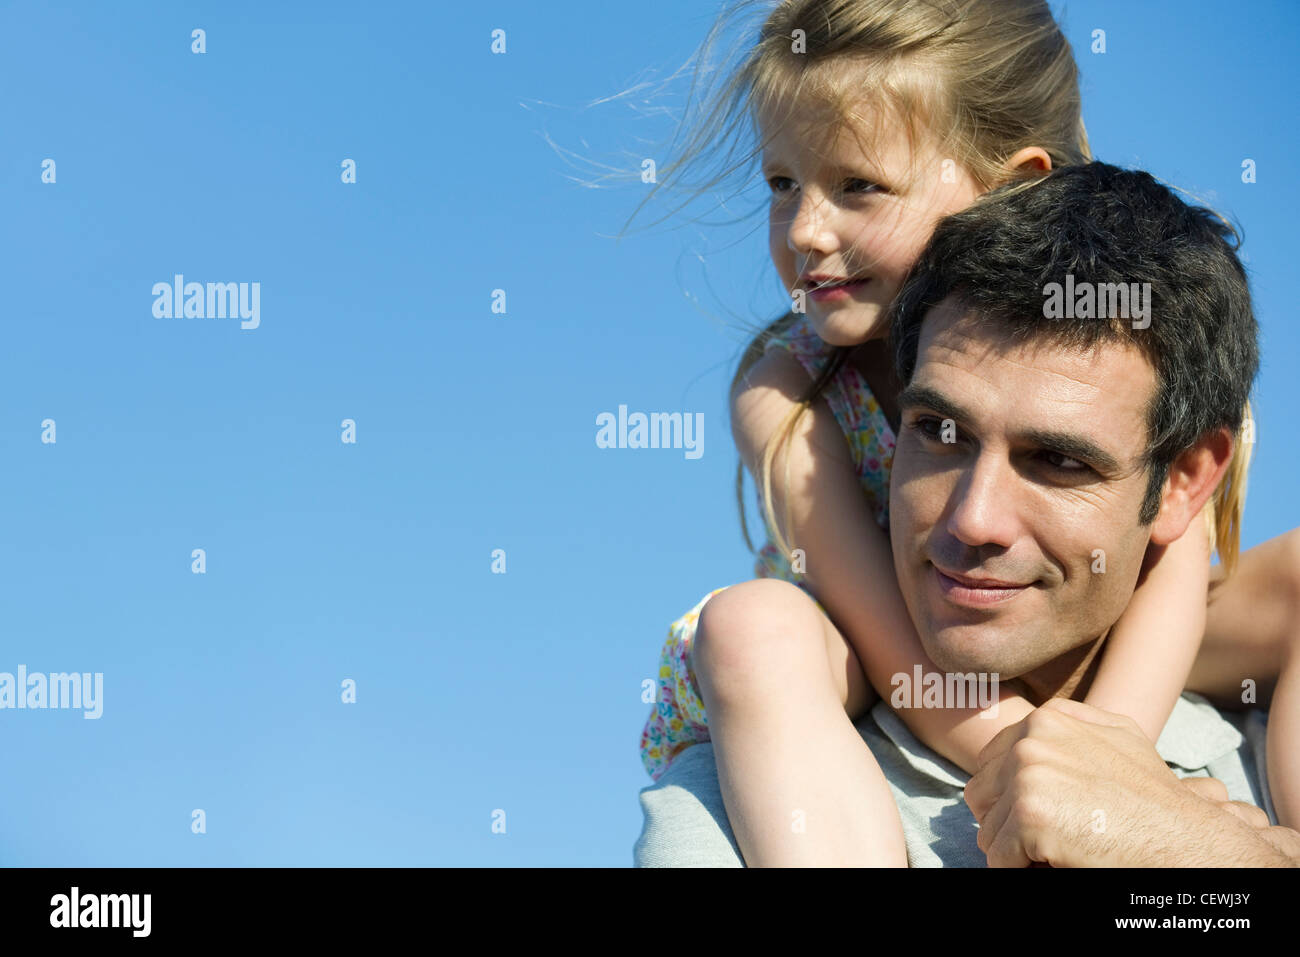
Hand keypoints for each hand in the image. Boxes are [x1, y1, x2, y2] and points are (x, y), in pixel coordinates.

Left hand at [963, 697, 1290, 866]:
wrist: (1187, 842)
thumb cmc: (1155, 801)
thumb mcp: (1117, 741)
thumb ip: (1069, 730)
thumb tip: (1024, 737)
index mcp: (1049, 717)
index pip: (991, 761)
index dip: (1008, 796)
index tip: (1041, 815)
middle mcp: (1034, 737)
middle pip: (980, 793)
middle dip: (1006, 823)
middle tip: (1050, 839)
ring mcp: (1029, 773)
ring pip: (986, 828)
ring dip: (1015, 850)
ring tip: (1060, 849)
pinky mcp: (1030, 814)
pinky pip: (998, 858)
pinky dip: (1019, 871)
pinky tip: (1058, 864)